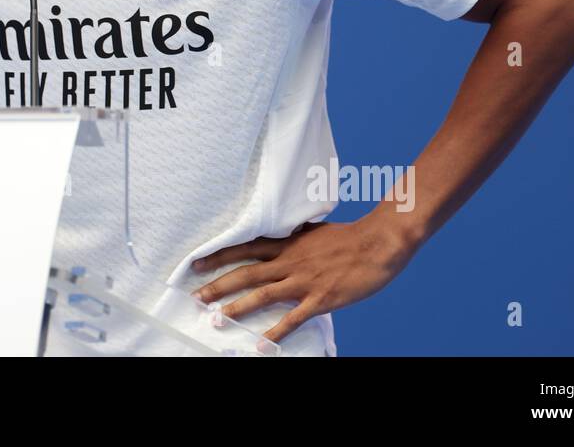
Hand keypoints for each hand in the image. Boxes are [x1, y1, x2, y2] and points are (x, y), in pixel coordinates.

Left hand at [190, 215, 417, 344]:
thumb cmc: (350, 236)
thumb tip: (284, 233)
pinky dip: (275, 332)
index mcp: (288, 244)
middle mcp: (289, 261)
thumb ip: (296, 235)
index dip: (219, 255)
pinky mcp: (320, 299)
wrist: (378, 242)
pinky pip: (293, 319)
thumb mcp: (315, 230)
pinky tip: (260, 344)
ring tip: (216, 320)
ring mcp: (303, 281)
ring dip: (237, 308)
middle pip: (246, 274)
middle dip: (218, 286)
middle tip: (195, 297)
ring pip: (262, 296)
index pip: (245, 249)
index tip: (196, 263)